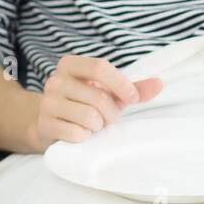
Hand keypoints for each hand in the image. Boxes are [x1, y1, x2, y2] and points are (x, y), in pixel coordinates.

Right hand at [30, 55, 162, 151]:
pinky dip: (85, 138)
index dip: (121, 84)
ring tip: (92, 125)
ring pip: (89, 117)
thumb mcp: (107, 93)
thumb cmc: (84, 105)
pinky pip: (77, 133)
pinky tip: (79, 134)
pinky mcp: (45, 124)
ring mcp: (47, 102)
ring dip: (98, 127)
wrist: (50, 124)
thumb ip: (132, 89)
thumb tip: (159, 84)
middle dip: (111, 114)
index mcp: (70, 65)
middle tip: (107, 119)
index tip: (132, 98)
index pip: (99, 67)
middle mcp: (55, 80)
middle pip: (98, 97)